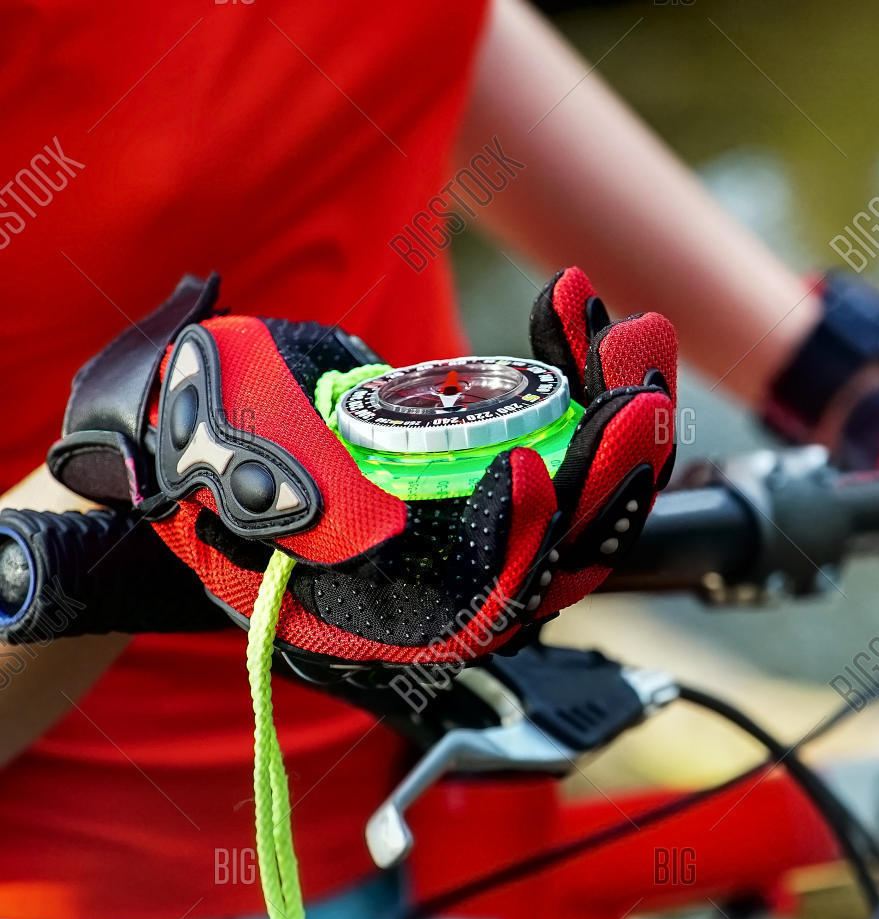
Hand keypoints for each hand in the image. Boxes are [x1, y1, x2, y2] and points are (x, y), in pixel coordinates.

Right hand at [50, 268, 676, 664]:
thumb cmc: (199, 446)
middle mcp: (449, 581)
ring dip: (616, 412)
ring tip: (634, 336)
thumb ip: (283, 495)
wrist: (204, 412)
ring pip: (582, 488)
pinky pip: (563, 427)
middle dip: (606, 475)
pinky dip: (575, 368)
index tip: (527, 468)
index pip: (476, 608)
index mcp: (385, 614)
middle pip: (560, 550)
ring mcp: (479, 519)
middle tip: (637, 396)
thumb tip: (368, 521)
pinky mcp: (493, 459)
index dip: (512, 550)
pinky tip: (574, 304)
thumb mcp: (224, 470)